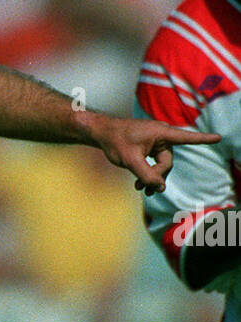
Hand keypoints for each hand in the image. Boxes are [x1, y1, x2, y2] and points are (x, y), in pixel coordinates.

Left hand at [84, 113, 221, 192]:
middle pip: (168, 162)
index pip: (186, 137)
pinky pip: (154, 163)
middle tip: (143, 189)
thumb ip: (146, 175)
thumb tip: (161, 187)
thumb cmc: (115, 141)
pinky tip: (139, 185)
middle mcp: (161, 136)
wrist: (102, 133)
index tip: (218, 138)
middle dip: (157, 176)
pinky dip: (148, 173)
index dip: (202, 139)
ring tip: (139, 189)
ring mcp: (155, 142)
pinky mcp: (149, 147)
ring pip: (161, 165)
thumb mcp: (130, 161)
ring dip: (152, 178)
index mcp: (161, 133)